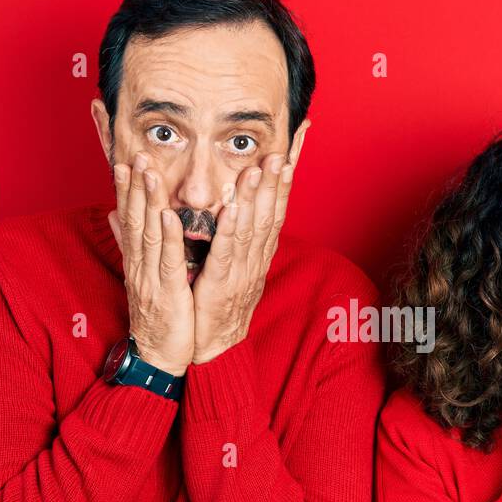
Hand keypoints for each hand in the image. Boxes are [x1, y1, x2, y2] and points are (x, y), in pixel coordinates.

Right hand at [109, 151, 192, 375]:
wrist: (159, 355)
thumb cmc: (156, 315)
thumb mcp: (141, 275)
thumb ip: (130, 244)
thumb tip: (114, 214)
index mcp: (137, 260)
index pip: (129, 218)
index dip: (126, 189)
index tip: (127, 160)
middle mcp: (140, 264)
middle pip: (135, 219)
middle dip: (135, 186)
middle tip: (136, 154)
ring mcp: (151, 277)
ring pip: (149, 233)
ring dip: (148, 202)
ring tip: (148, 173)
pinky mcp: (168, 292)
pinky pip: (168, 261)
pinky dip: (169, 237)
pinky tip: (169, 215)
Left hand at [191, 151, 294, 363]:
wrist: (214, 347)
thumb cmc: (219, 306)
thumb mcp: (232, 267)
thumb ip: (235, 238)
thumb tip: (238, 209)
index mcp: (258, 255)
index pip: (274, 212)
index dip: (282, 185)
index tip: (287, 156)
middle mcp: (256, 261)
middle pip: (269, 216)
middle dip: (274, 184)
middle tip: (280, 153)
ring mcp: (241, 273)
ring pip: (251, 231)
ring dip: (255, 199)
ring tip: (259, 170)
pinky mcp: (221, 286)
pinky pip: (227, 255)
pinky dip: (230, 231)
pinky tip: (232, 210)